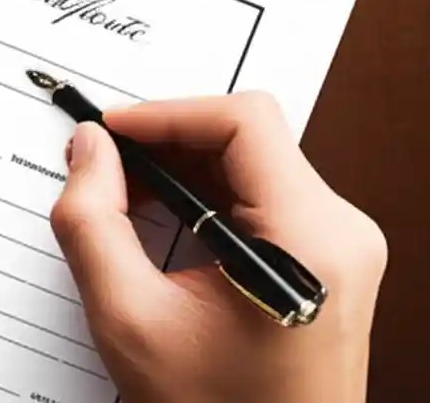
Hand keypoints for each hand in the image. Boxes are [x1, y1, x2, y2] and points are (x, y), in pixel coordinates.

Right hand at [52, 92, 386, 402]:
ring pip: (250, 163)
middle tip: (102, 163)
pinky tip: (158, 220)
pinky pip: (259, 197)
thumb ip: (93, 222)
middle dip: (165, 141)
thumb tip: (89, 151)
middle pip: (246, 137)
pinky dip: (203, 196)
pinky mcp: (324, 259)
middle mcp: (339, 232)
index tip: (112, 131)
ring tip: (122, 196)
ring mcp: (338, 246)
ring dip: (181, 168)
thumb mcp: (131, 317)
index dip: (165, 113)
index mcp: (310, 238)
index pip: (242, 122)